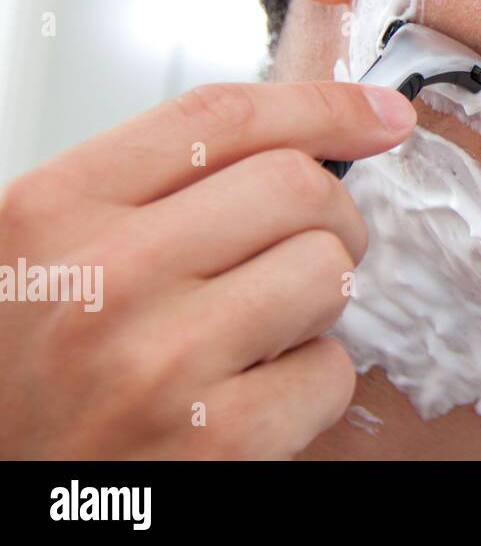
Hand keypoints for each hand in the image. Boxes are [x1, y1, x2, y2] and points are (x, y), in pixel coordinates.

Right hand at [0, 81, 414, 457]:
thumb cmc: (29, 373)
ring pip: (329, 272)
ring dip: (319, 301)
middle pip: (298, 186)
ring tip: (261, 330)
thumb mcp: (52, 251)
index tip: (381, 114)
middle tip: (304, 251)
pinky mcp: (215, 440)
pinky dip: (312, 384)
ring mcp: (161, 362)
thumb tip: (308, 137)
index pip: (223, 118)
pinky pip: (333, 372)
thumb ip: (155, 188)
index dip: (324, 105)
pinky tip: (252, 396)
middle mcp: (104, 277)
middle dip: (330, 216)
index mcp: (55, 210)